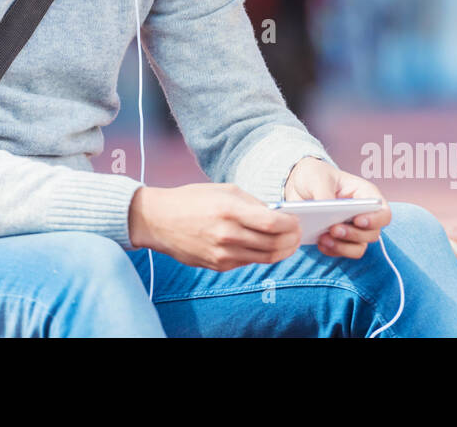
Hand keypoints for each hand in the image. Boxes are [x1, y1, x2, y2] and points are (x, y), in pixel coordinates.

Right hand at [128, 184, 301, 271]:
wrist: (158, 220)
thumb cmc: (192, 200)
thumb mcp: (223, 190)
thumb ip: (252, 202)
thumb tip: (277, 214)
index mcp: (229, 210)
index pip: (272, 223)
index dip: (290, 224)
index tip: (297, 220)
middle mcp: (227, 235)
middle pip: (273, 244)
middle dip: (291, 240)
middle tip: (297, 234)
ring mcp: (222, 254)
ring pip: (264, 258)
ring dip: (281, 251)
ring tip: (287, 243)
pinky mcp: (218, 265)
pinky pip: (248, 262)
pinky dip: (261, 255)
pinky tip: (264, 246)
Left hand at [283, 158, 390, 259]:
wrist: (298, 186)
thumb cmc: (315, 176)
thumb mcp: (317, 177)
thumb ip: (324, 193)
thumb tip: (327, 211)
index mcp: (365, 194)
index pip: (383, 212)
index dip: (375, 220)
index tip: (357, 220)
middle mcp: (364, 214)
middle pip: (372, 234)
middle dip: (353, 235)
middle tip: (333, 229)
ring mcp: (353, 229)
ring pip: (359, 248)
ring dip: (343, 247)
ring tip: (323, 239)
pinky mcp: (339, 240)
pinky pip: (342, 252)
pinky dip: (332, 250)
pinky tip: (319, 243)